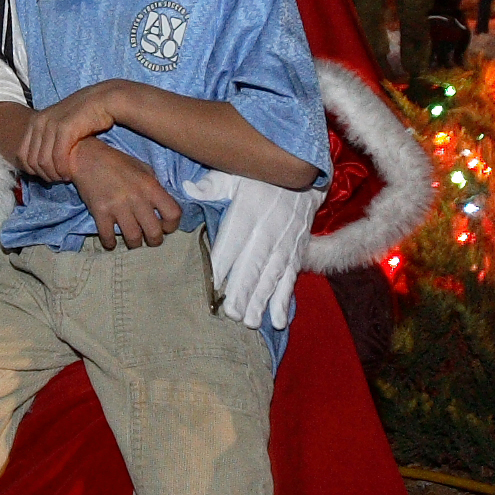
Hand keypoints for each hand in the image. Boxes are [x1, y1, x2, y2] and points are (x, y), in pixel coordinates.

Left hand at [14, 84, 124, 182]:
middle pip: (32, 161)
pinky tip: (70, 174)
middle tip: (57, 180)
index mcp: (35, 121)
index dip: (32, 171)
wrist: (103, 100)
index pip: (21, 155)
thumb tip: (38, 161)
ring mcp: (51, 124)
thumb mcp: (59, 124)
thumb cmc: (84, 116)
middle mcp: (39, 122)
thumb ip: (48, 139)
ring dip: (54, 174)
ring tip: (64, 178)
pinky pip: (58, 157)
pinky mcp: (65, 128)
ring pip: (44, 161)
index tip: (46, 176)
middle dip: (44, 175)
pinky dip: (63, 169)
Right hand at [62, 139, 180, 249]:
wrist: (87, 157)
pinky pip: (108, 237)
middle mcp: (137, 198)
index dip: (172, 225)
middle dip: (154, 240)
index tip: (165, 226)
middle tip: (149, 239)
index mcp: (151, 186)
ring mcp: (118, 206)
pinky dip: (110, 243)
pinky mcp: (100, 212)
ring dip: (135, 244)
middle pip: (154, 232)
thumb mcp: (143, 168)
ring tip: (133, 240)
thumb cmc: (117, 162)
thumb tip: (162, 207)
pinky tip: (111, 241)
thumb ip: (155, 187)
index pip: (173, 213)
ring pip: (133, 238)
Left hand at [188, 168, 315, 328]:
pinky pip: (290, 280)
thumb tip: (189, 189)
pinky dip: (285, 302)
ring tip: (249, 321)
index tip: (213, 282)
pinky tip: (278, 321)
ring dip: (261, 301)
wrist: (306, 176)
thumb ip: (213, 184)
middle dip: (242, 290)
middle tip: (231, 312)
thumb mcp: (236, 173)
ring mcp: (285, 245)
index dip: (223, 262)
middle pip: (253, 265)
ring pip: (271, 277)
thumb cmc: (262, 178)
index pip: (232, 241)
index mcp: (249, 212)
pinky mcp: (296, 254)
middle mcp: (268, 231)